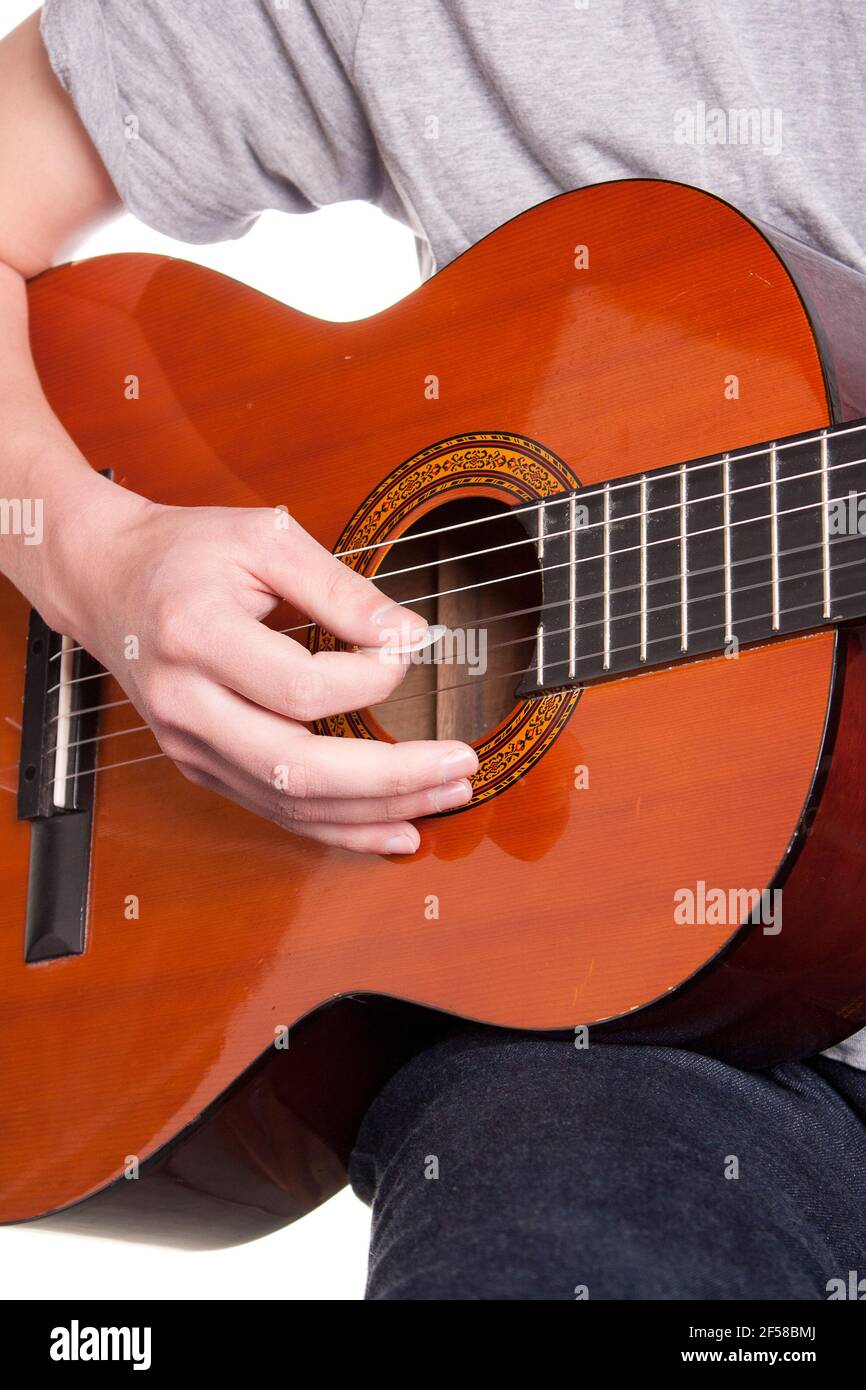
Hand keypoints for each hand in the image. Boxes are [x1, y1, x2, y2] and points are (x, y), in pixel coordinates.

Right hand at [46, 484, 477, 853]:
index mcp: (194, 637)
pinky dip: (342, 826)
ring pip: (292, 804)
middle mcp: (187, 706)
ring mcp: (191, 747)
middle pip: (299, 769)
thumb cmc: (185, 553)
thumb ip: (340, 587)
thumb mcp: (265, 538)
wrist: (106, 582)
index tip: (410, 644)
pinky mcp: (202, 767)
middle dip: (394, 776)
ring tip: (447, 796)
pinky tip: (396, 827)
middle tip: (462, 764)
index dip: (371, 677)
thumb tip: (409, 635)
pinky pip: (278, 811)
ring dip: (379, 810)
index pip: (300, 687)